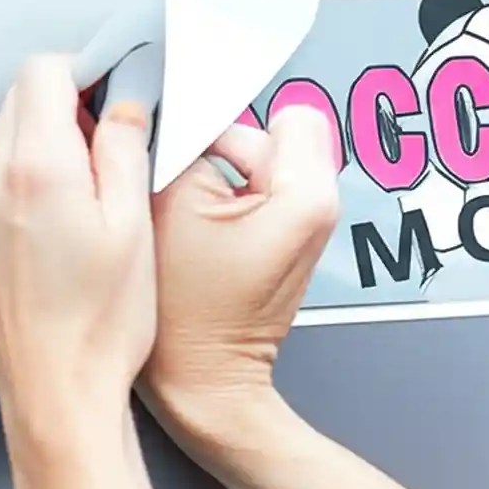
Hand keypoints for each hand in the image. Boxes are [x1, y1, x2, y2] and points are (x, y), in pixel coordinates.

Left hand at [0, 54, 154, 488]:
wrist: (59, 393)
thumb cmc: (100, 324)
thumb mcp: (135, 223)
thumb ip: (126, 150)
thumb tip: (125, 110)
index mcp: (37, 170)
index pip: (43, 73)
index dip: (86, 71)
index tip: (115, 88)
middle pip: (21, 104)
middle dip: (70, 108)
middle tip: (116, 142)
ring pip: (10, 148)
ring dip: (53, 151)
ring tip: (99, 198)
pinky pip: (0, 191)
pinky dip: (35, 191)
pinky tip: (74, 233)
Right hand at [142, 106, 338, 413]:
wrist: (201, 381)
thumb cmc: (188, 314)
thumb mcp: (170, 203)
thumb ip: (183, 141)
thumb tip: (181, 107)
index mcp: (307, 194)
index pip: (284, 114)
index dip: (230, 123)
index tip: (194, 145)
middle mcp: (318, 207)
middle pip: (266, 137)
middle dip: (219, 152)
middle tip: (182, 188)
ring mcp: (303, 226)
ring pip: (255, 164)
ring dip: (217, 178)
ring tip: (187, 218)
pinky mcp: (283, 241)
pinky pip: (252, 194)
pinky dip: (223, 202)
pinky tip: (197, 233)